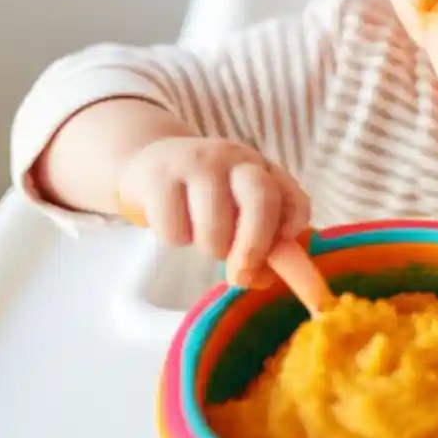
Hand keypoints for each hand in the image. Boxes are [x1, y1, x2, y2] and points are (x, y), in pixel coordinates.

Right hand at [115, 137, 310, 287]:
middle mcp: (233, 159)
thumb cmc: (201, 194)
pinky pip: (175, 231)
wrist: (144, 162)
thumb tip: (266, 278)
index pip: (291, 196)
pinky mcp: (159, 177)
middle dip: (254, 247)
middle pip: (260, 201)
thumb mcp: (236, 206)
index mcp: (260, 168)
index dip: (293, 225)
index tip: (280, 249)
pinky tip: (173, 221)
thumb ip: (261, 237)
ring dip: (210, 247)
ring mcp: (196, 163)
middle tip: (241, 275)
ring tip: (201, 234)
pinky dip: (176, 238)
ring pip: (215, 227)